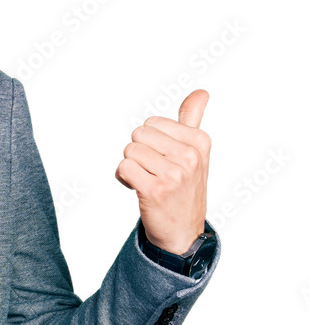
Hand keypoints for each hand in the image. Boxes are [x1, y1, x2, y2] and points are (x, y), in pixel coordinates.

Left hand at [115, 90, 210, 253]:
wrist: (182, 232)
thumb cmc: (184, 189)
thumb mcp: (196, 152)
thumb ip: (192, 120)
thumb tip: (200, 93)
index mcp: (200, 141)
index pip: (152, 122)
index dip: (150, 141)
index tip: (163, 159)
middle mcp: (190, 156)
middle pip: (139, 134)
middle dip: (139, 152)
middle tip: (153, 171)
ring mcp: (174, 174)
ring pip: (129, 151)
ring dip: (131, 167)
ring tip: (147, 181)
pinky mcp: (155, 190)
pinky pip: (123, 168)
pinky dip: (124, 178)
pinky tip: (138, 189)